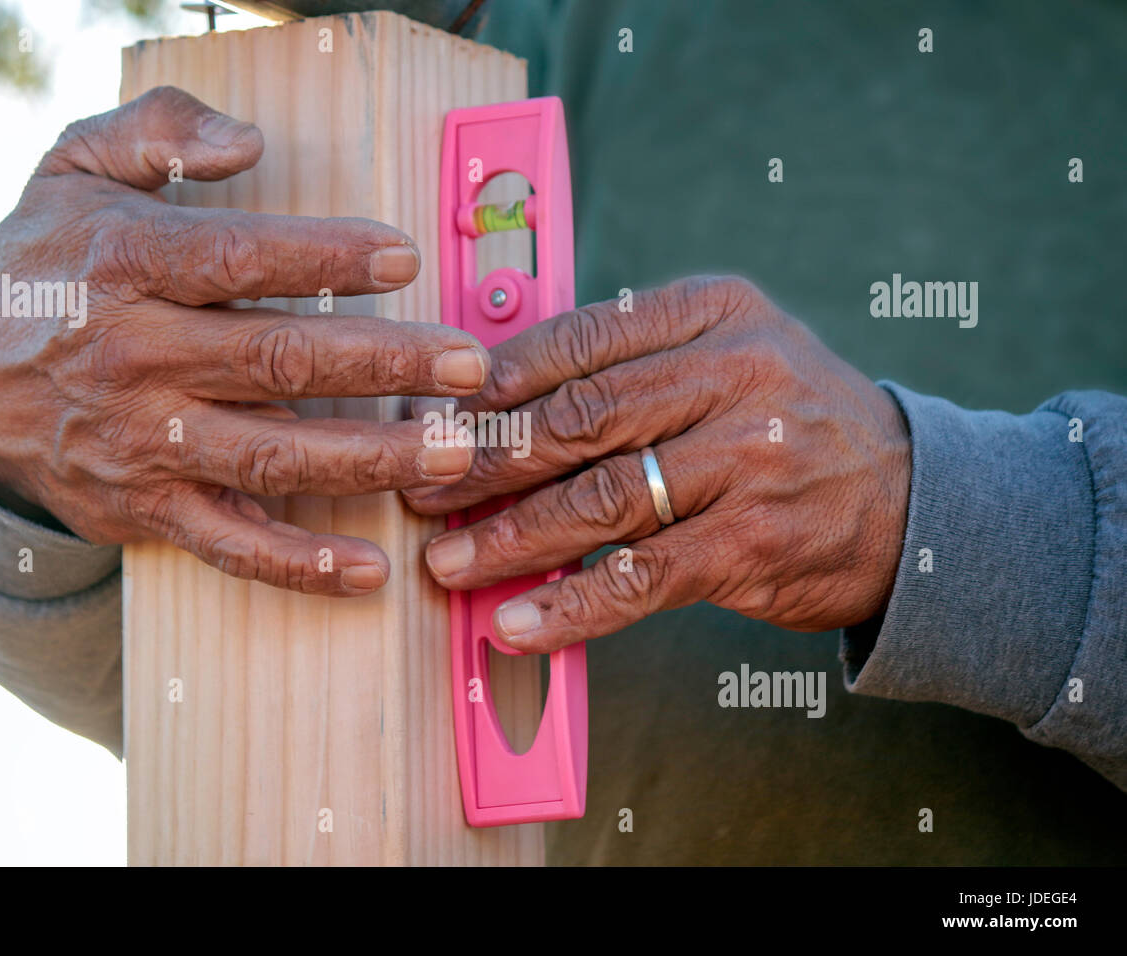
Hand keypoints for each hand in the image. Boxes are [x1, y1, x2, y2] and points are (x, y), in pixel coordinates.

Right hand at [0, 86, 485, 594]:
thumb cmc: (48, 272)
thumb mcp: (70, 171)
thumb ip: (153, 133)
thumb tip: (246, 142)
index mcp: (124, 267)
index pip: (235, 259)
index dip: (323, 258)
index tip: (404, 255)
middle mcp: (137, 360)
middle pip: (275, 362)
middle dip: (384, 364)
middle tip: (468, 364)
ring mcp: (145, 445)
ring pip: (270, 458)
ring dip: (369, 459)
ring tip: (453, 452)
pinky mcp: (149, 510)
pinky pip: (231, 546)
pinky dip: (300, 566)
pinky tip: (371, 568)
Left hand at [405, 276, 910, 649]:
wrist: (912, 498)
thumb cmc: (789, 421)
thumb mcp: (731, 352)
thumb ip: (633, 359)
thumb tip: (494, 395)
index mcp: (716, 312)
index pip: (582, 338)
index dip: (497, 380)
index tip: (438, 413)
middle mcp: (735, 376)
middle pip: (580, 418)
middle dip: (486, 460)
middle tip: (421, 487)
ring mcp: (748, 461)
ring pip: (600, 500)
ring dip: (510, 537)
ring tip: (450, 562)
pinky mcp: (753, 544)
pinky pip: (641, 579)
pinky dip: (571, 607)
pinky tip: (517, 625)